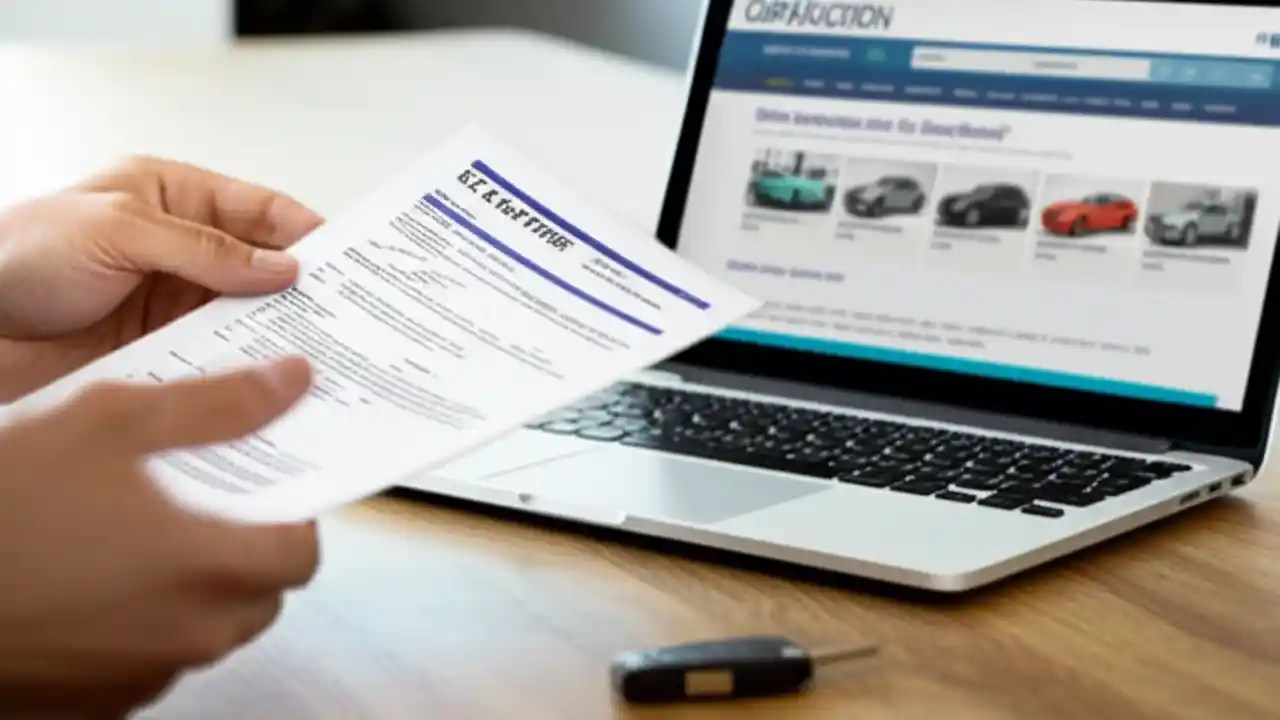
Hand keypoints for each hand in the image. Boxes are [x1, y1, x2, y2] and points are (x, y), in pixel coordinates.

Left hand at [0, 157, 322, 400]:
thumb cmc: (18, 255)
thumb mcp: (116, 229)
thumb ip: (204, 250)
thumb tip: (282, 269)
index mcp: (173, 197)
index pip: (260, 210)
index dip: (308, 231)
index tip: (352, 259)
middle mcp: (181, 250)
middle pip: (264, 267)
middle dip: (306, 288)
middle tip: (352, 314)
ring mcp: (173, 303)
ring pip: (247, 316)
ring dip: (280, 333)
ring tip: (324, 354)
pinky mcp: (161, 351)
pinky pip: (218, 358)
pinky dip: (246, 370)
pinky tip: (271, 384)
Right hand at [0, 356, 317, 717]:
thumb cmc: (4, 501)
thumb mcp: (112, 421)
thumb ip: (219, 406)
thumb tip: (295, 382)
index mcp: (211, 569)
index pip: (301, 553)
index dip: (289, 515)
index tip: (261, 487)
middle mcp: (188, 636)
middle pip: (259, 595)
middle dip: (244, 548)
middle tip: (201, 503)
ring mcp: (140, 676)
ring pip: (205, 629)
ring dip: (192, 587)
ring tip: (139, 533)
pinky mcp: (96, 703)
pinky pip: (148, 659)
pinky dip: (140, 623)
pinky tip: (94, 579)